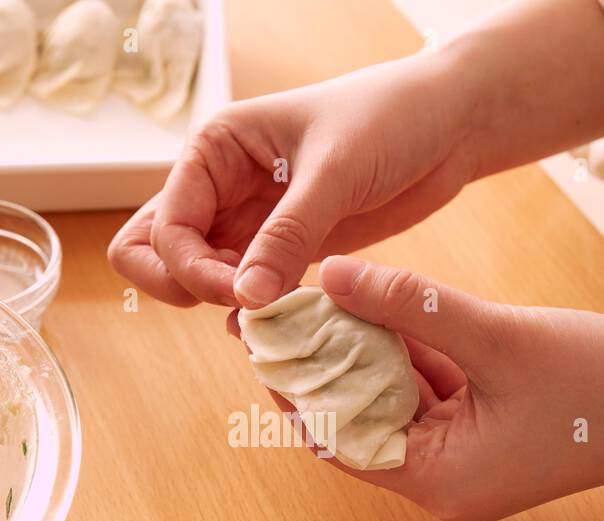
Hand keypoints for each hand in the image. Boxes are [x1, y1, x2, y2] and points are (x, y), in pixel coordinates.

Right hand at [109, 52, 477, 308]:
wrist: (449, 124)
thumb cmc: (391, 117)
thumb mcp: (335, 171)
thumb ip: (287, 235)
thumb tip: (244, 299)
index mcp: (214, 150)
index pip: (165, 229)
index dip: (193, 270)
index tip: (243, 292)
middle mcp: (220, 186)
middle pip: (154, 254)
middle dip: (184, 286)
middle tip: (240, 302)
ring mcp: (249, 222)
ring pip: (195, 276)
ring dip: (221, 305)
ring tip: (274, 315)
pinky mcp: (284, 250)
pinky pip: (246, 291)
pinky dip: (258, 313)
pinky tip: (295, 320)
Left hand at [240, 256, 603, 520]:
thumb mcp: (495, 335)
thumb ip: (409, 304)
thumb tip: (331, 276)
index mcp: (437, 482)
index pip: (336, 438)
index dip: (296, 386)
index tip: (270, 335)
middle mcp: (442, 488)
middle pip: (360, 423)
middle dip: (332, 365)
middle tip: (299, 306)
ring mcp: (465, 470)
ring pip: (395, 408)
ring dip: (373, 358)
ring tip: (338, 300)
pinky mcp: (486, 447)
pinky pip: (432, 404)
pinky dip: (414, 363)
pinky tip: (395, 315)